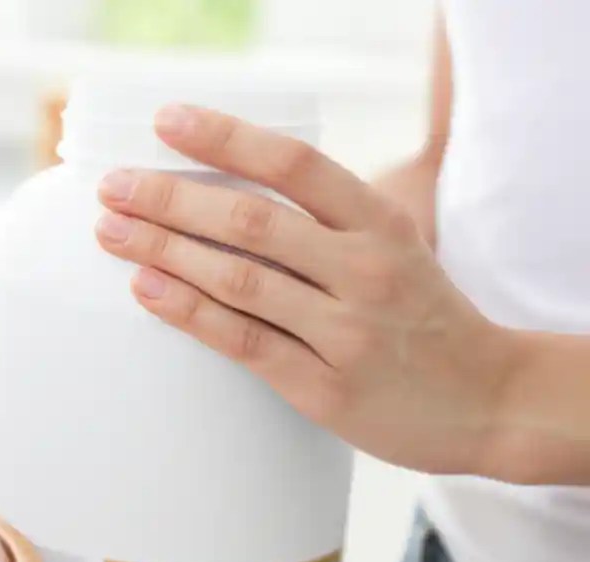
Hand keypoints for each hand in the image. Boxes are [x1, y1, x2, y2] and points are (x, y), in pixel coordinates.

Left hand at [95, 105, 522, 477]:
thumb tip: (220, 194)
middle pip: (251, 220)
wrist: (490, 400)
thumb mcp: (393, 247)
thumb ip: (325, 220)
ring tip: (111, 230)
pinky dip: (187, 311)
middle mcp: (365, 270)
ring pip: (238, 279)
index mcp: (379, 223)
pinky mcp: (324, 387)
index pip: (294, 163)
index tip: (165, 121)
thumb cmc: (420, 315)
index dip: (225, 137)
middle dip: (171, 198)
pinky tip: (145, 288)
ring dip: (164, 250)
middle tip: (113, 186)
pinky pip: (242, 340)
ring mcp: (346, 331)